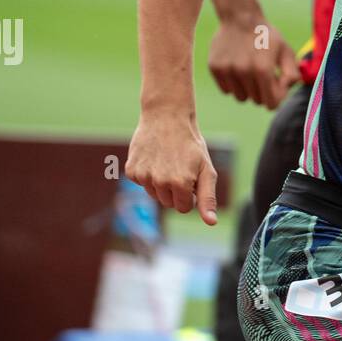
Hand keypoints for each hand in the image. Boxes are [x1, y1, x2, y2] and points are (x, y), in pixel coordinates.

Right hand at [126, 111, 217, 225]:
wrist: (166, 116)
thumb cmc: (190, 144)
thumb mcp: (206, 169)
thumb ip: (208, 198)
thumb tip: (210, 223)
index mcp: (180, 184)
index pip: (183, 208)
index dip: (189, 195)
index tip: (191, 178)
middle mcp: (159, 182)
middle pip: (168, 203)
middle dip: (175, 190)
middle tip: (179, 167)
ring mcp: (143, 176)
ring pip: (153, 194)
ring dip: (160, 183)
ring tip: (166, 161)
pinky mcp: (131, 170)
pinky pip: (141, 183)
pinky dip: (147, 174)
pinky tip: (153, 158)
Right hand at [208, 15, 299, 108]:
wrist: (240, 17)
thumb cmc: (267, 36)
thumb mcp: (286, 51)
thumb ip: (292, 74)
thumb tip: (286, 90)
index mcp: (263, 70)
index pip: (271, 104)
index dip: (276, 97)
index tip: (276, 86)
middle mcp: (244, 72)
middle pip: (256, 101)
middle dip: (263, 92)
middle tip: (262, 74)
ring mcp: (227, 70)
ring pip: (240, 97)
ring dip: (247, 89)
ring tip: (249, 71)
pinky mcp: (215, 68)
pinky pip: (226, 90)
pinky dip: (233, 84)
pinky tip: (237, 68)